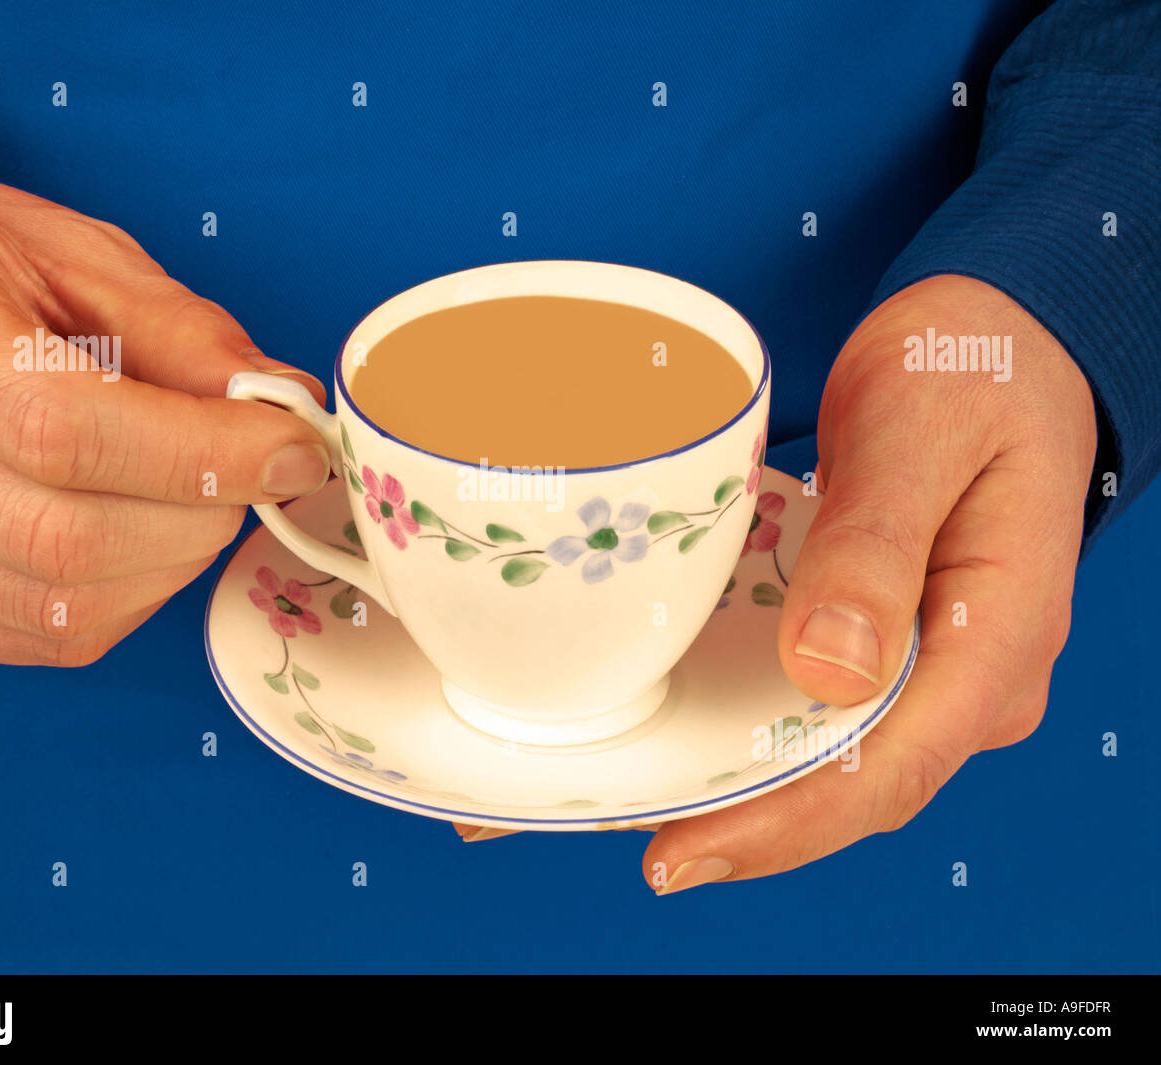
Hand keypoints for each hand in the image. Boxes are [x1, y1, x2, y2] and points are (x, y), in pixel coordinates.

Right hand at [0, 168, 328, 663]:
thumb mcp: (65, 252)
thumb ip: (178, 330)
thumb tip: (281, 404)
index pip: (67, 432)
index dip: (204, 455)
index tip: (293, 448)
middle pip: (71, 539)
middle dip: (204, 514)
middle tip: (252, 468)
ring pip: (65, 606)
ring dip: (173, 562)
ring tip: (193, 494)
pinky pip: (42, 637)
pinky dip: (128, 597)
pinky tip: (141, 535)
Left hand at [455, 275, 1097, 892]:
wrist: (1002, 340)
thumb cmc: (974, 372)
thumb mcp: (922, 435)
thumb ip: (879, 546)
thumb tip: (829, 671)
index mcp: (998, 641)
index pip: (890, 770)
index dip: (782, 825)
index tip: (682, 850)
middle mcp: (966, 679)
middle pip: (849, 785)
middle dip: (741, 825)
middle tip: (626, 842)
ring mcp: (926, 666)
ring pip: (826, 754)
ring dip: (733, 785)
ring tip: (624, 801)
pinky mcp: (883, 640)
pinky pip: (814, 702)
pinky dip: (745, 725)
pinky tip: (674, 727)